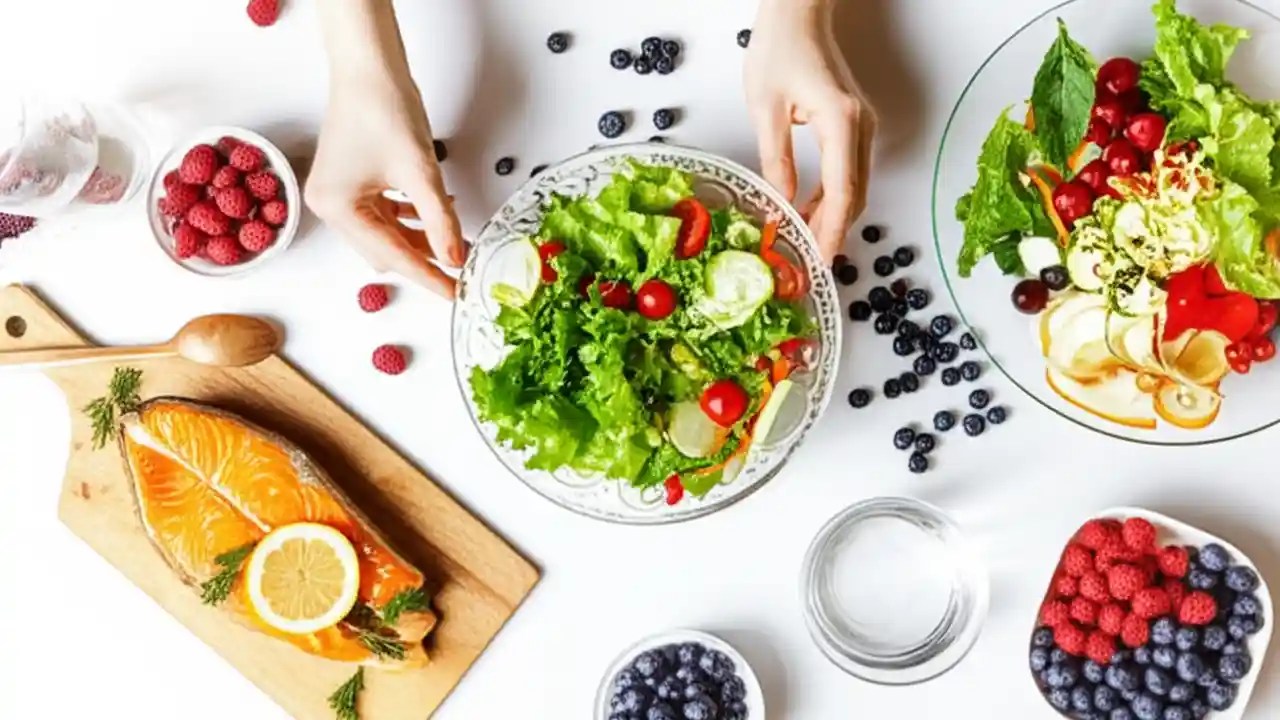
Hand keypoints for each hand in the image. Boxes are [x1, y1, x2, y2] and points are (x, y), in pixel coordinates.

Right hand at [307, 0, 464, 298]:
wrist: (370, 68)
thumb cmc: (384, 109)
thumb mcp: (421, 173)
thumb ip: (440, 221)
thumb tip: (456, 258)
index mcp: (337, 208)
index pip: (392, 255)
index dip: (427, 276)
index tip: (454, 293)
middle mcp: (329, 207)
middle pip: (385, 250)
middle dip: (424, 256)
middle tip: (462, 264)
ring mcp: (338, 195)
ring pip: (387, 234)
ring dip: (421, 236)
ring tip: (456, 237)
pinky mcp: (350, 183)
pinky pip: (384, 214)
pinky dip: (410, 217)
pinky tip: (436, 210)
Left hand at [745, 0, 875, 260]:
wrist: (799, 16)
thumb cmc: (781, 49)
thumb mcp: (765, 108)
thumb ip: (775, 159)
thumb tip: (779, 204)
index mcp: (841, 121)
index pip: (841, 191)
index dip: (831, 231)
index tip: (820, 260)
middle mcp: (861, 127)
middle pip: (854, 195)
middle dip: (834, 233)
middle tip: (810, 266)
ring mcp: (862, 127)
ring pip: (854, 187)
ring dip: (833, 218)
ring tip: (805, 246)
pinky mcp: (854, 127)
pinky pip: (848, 173)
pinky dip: (832, 198)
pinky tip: (807, 213)